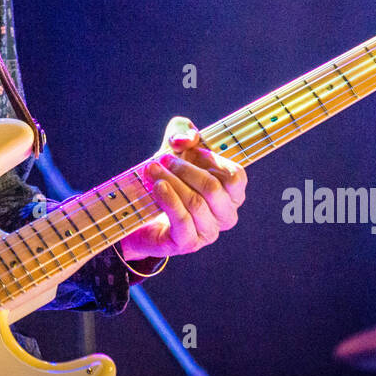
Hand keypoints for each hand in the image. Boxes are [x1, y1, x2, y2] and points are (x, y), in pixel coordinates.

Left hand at [117, 116, 246, 263]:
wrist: (141, 212)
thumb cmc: (168, 177)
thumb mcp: (175, 148)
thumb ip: (183, 132)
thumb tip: (186, 139)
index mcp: (232, 194)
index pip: (235, 176)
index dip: (211, 160)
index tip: (190, 149)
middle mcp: (226, 215)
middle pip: (212, 188)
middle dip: (184, 169)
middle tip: (162, 158)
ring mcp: (208, 232)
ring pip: (195, 203)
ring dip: (171, 181)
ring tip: (151, 170)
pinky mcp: (188, 243)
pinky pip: (183, 221)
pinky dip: (169, 200)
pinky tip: (157, 187)